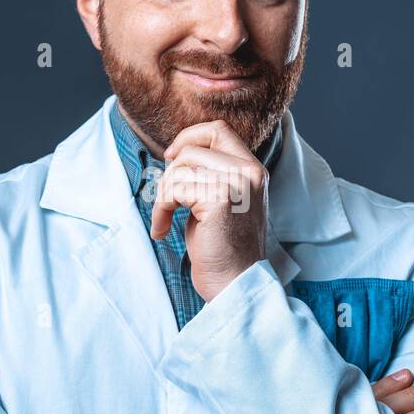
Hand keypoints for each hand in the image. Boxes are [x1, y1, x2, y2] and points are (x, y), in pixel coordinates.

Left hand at [151, 120, 268, 301]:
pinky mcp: (219, 199)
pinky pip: (174, 190)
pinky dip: (160, 210)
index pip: (218, 130)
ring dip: (162, 195)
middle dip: (170, 174)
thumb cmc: (222, 248)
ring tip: (164, 219)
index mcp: (252, 169)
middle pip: (192, 149)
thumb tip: (176, 153)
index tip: (171, 158)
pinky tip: (162, 230)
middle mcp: (249, 172)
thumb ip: (211, 174)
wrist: (235, 283)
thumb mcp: (221, 201)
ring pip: (179, 169)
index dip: (188, 138)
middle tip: (167, 201)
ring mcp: (236, 183)